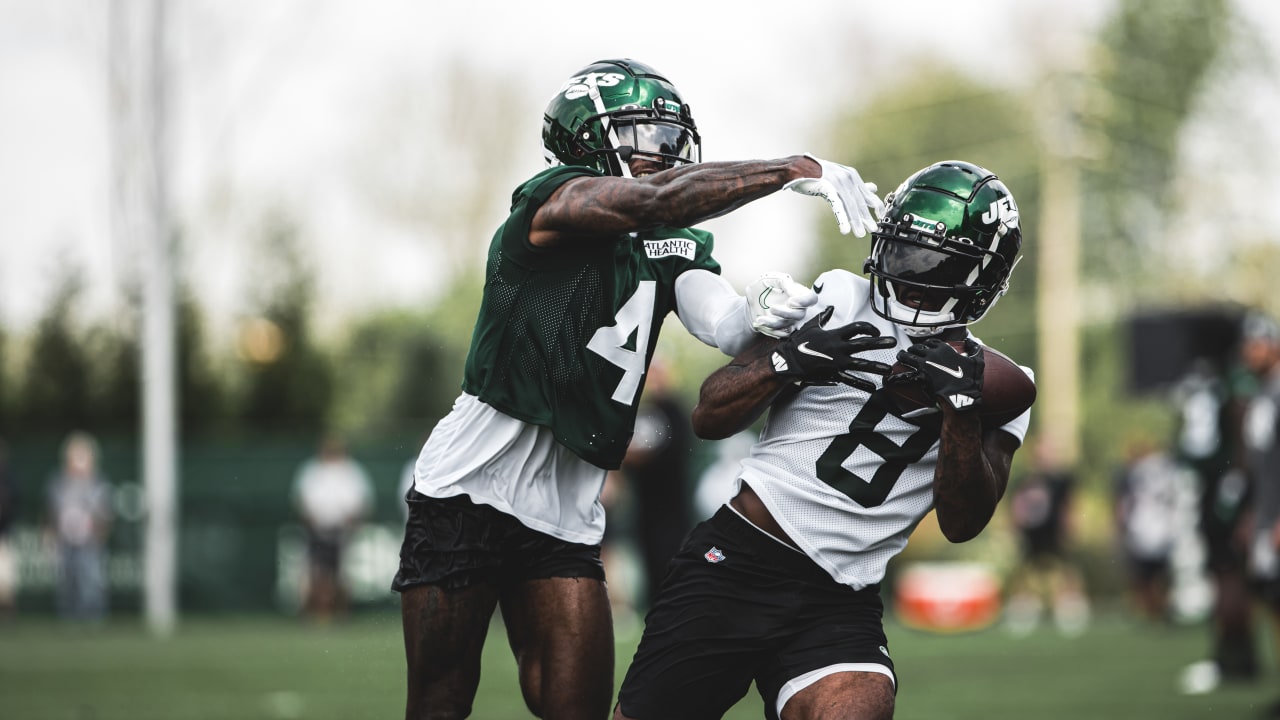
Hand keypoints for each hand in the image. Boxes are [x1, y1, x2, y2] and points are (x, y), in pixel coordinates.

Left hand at [745, 272, 817, 337]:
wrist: (752, 298)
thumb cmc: (766, 285)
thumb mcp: (774, 279)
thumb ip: (785, 283)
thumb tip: (794, 293)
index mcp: (799, 293)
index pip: (811, 299)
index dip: (805, 302)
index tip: (791, 301)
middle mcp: (797, 307)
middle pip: (800, 315)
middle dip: (786, 313)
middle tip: (772, 309)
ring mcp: (790, 319)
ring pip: (788, 324)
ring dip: (774, 322)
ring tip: (761, 318)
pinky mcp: (781, 327)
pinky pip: (781, 332)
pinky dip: (771, 328)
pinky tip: (761, 322)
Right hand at [771, 307, 895, 390]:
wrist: (788, 360)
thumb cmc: (799, 342)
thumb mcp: (811, 326)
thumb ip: (823, 317)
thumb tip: (830, 307)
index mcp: (835, 334)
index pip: (857, 328)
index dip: (869, 328)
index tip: (875, 332)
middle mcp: (839, 348)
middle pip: (864, 344)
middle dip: (880, 343)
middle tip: (893, 343)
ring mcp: (837, 362)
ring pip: (861, 364)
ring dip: (876, 367)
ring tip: (888, 370)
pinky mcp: (834, 373)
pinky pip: (850, 380)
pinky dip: (862, 384)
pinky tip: (872, 388)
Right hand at [783, 154, 884, 236]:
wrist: (799, 169)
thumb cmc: (818, 175)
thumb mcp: (840, 178)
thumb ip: (856, 185)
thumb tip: (873, 188)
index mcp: (852, 175)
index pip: (867, 194)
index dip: (875, 206)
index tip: (880, 216)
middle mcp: (848, 177)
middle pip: (859, 201)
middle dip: (866, 217)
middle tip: (873, 229)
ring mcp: (838, 182)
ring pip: (850, 205)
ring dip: (856, 221)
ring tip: (860, 233)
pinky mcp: (828, 188)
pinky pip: (838, 206)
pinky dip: (843, 218)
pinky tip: (846, 229)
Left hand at [889, 338, 983, 410]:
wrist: (963, 396)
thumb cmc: (970, 381)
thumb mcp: (977, 361)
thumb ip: (975, 349)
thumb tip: (971, 341)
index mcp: (945, 348)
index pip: (932, 342)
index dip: (926, 344)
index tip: (924, 348)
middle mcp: (933, 353)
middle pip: (917, 348)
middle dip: (912, 350)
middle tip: (909, 353)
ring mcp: (925, 364)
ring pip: (907, 356)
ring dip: (902, 356)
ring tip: (899, 357)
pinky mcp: (920, 376)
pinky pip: (904, 375)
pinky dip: (896, 377)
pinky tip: (890, 379)